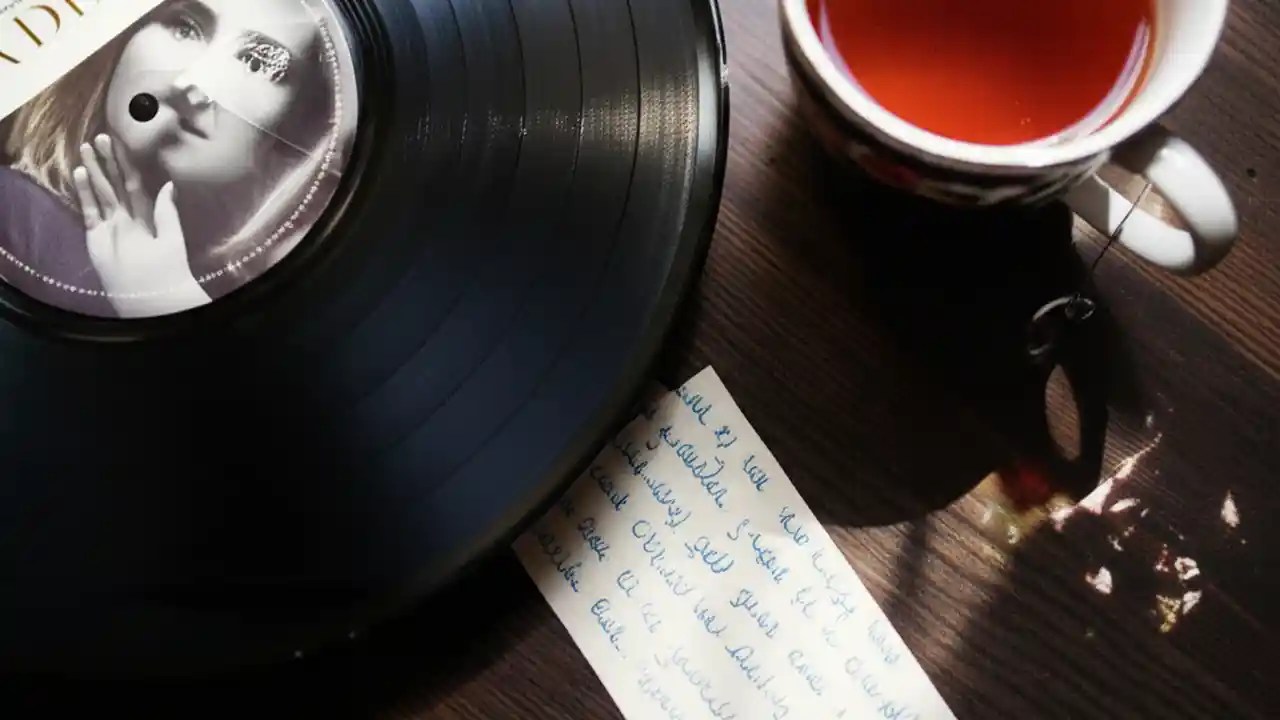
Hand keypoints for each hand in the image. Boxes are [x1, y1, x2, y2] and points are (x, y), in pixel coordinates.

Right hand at [74, 134, 210, 316]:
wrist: (153, 293)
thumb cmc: (169, 267)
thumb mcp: (172, 234)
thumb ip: (167, 209)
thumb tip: (169, 184)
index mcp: (147, 216)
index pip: (135, 184)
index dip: (128, 165)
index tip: (121, 145)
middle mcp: (127, 218)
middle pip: (115, 184)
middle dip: (107, 162)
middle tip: (100, 138)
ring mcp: (110, 226)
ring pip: (100, 193)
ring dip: (93, 171)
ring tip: (85, 149)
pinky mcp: (96, 236)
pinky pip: (89, 210)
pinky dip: (84, 193)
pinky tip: (81, 174)